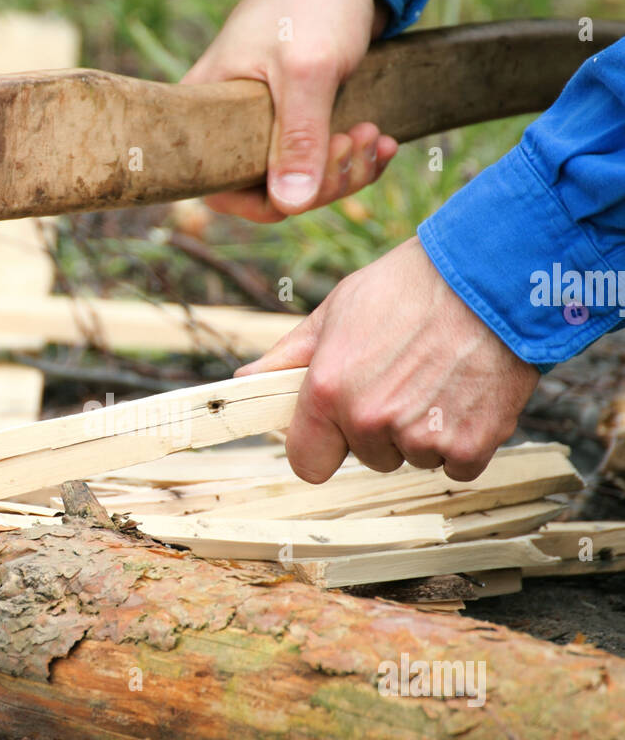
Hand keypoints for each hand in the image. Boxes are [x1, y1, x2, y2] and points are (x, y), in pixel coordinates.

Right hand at [183, 0, 397, 221]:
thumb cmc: (313, 1)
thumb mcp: (308, 70)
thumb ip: (299, 139)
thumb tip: (291, 205)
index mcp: (209, 113)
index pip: (223, 191)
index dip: (272, 200)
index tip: (316, 173)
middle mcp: (231, 126)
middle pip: (270, 192)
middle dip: (323, 182)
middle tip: (359, 141)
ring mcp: (266, 124)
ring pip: (302, 181)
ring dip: (346, 171)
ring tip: (375, 136)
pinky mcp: (299, 120)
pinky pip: (322, 162)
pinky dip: (355, 159)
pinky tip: (382, 141)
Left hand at [237, 237, 540, 482]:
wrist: (494, 274)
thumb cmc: (411, 285)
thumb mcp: (337, 310)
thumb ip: (289, 357)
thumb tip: (246, 381)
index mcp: (328, 390)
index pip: (307, 463)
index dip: (323, 445)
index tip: (339, 428)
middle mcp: (369, 420)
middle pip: (369, 457)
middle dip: (383, 428)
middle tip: (407, 376)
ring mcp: (420, 437)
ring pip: (414, 458)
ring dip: (426, 431)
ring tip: (441, 376)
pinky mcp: (470, 445)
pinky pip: (458, 465)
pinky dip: (466, 439)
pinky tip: (469, 393)